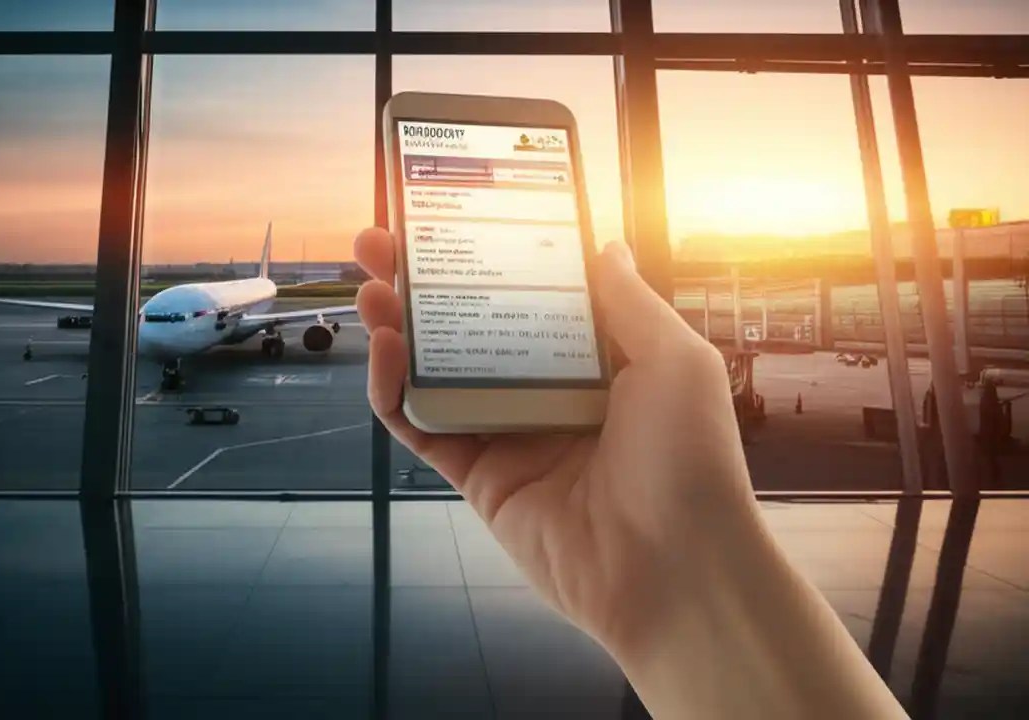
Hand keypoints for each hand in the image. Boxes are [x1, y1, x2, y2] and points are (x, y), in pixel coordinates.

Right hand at [354, 226, 757, 655]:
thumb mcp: (674, 361)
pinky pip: (422, 427)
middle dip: (424, 281)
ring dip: (398, 326)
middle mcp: (547, 392)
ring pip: (436, 371)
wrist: (674, 570)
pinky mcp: (478, 477)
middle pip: (471, 326)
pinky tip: (385, 349)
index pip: (529, 294)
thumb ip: (628, 301)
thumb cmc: (690, 462)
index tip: (456, 217)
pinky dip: (393, 389)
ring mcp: (509, 435)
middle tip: (383, 241)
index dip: (490, 256)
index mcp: (596, 361)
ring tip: (372, 285)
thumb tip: (603, 245)